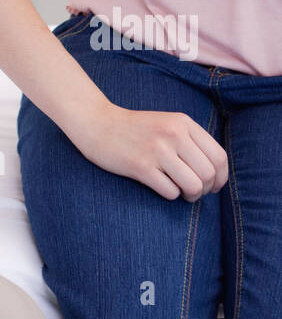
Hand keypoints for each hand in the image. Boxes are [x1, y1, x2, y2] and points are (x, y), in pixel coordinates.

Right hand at [68, 100, 227, 200]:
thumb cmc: (136, 129)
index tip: (213, 185)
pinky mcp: (141, 166)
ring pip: (193, 186)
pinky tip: (161, 186)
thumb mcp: (167, 123)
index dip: (221, 177)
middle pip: (209, 174)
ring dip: (191, 195)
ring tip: (182, 193)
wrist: (97, 124)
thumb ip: (192, 140)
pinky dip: (170, 195)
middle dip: (206, 189)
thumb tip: (216, 173)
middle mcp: (173, 134)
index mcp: (183, 122)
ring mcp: (157, 150)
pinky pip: (170, 192)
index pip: (219, 157)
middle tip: (194, 191)